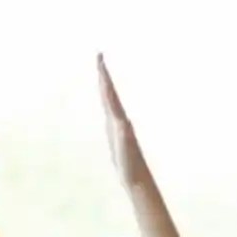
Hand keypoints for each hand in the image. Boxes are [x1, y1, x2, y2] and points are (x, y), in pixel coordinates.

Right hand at [97, 54, 149, 185]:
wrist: (137, 179)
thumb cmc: (131, 167)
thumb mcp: (126, 151)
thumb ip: (124, 136)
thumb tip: (122, 123)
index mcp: (120, 119)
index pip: (110, 94)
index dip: (105, 77)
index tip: (100, 59)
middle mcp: (120, 118)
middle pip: (110, 92)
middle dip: (104, 75)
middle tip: (99, 57)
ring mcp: (117, 125)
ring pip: (109, 100)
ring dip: (104, 86)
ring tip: (100, 73)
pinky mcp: (115, 133)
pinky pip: (108, 111)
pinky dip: (105, 101)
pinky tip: (105, 100)